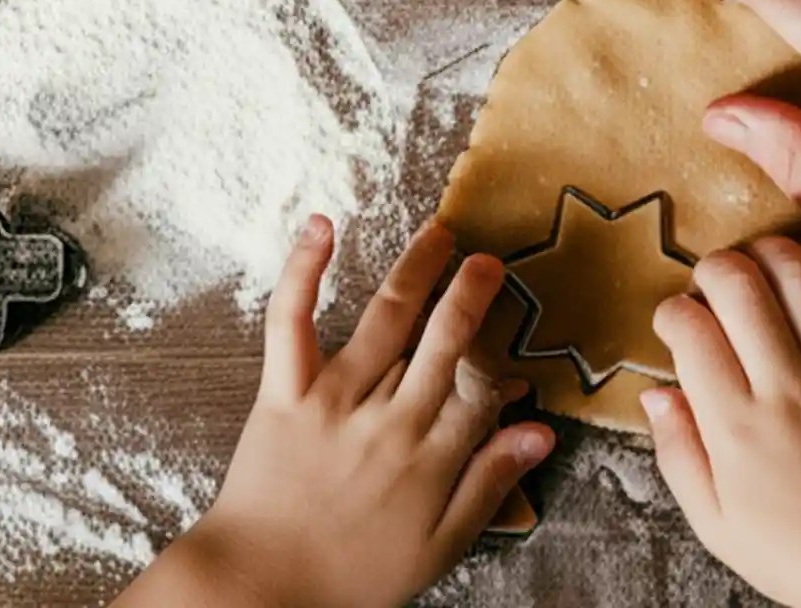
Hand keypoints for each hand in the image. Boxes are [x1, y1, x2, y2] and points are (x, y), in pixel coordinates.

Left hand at [114, 216, 554, 607]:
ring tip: (440, 233)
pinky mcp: (284, 392)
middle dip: (470, 296)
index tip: (517, 349)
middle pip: (444, 342)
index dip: (504, 366)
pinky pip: (292, 322)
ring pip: (386, 320)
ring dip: (416, 270)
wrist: (258, 588)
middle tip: (489, 262)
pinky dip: (304, 272)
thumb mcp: (439, 547)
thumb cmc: (351, 576)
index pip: (482, 392)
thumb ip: (490, 484)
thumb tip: (542, 432)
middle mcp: (390, 419)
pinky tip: (322, 228)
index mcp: (431, 457)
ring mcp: (335, 400)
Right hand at [645, 237, 800, 607]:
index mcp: (736, 427)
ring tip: (758, 266)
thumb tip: (654, 393)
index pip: (690, 330)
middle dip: (712, 267)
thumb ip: (677, 454)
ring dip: (770, 253)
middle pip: (740, 283)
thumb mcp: (715, 524)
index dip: (671, 311)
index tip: (674, 323)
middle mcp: (788, 389)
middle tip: (710, 285)